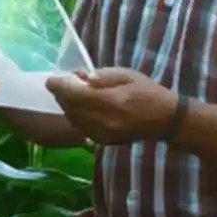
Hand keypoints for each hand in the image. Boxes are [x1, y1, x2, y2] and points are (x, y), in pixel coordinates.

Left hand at [45, 67, 179, 144]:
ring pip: (74, 120)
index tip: (51, 79)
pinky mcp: (104, 142)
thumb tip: (80, 78)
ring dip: (68, 107)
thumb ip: (102, 77)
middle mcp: (103, 120)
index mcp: (109, 101)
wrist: (165, 119)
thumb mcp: (126, 75)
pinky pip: (82, 129)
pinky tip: (81, 109)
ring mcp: (102, 134)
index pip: (74, 95)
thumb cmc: (147, 92)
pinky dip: (76, 118)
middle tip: (60, 84)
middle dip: (62, 96)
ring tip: (70, 95)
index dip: (59, 87)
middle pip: (71, 108)